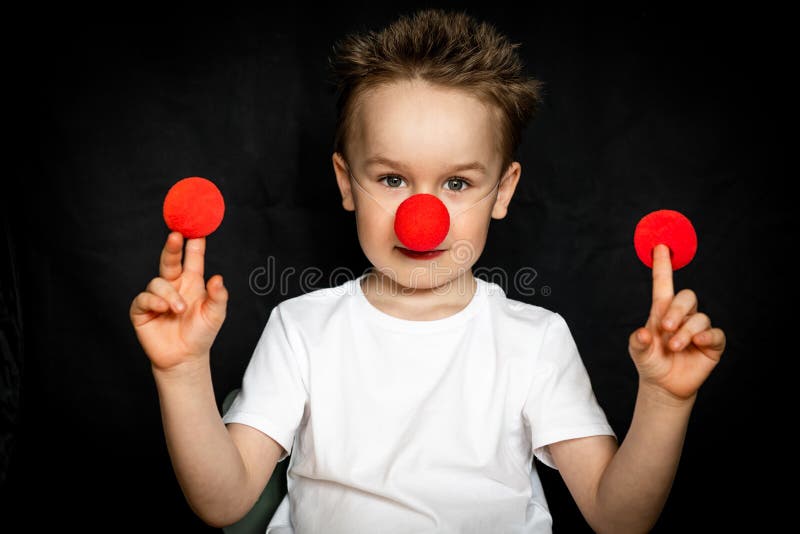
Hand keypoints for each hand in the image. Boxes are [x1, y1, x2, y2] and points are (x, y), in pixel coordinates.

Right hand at [130, 232, 228, 370]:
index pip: (193, 258)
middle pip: (170, 259)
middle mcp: (174, 285)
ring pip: (157, 282)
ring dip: (169, 294)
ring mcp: (157, 296)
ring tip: (178, 309)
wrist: (184, 358)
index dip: (194, 243)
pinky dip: (154, 301)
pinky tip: (164, 309)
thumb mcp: (216, 315)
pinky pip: (144, 298)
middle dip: (172, 247)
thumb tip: (218, 278)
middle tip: (176, 236)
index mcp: (192, 282)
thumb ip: (218, 296)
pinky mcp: (143, 309)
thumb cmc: (201, 334)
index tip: (196, 227)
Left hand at [628, 244, 725, 401]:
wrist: (664, 385)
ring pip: (700, 317)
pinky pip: (715, 333)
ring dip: (686, 331)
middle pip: (687, 297)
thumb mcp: (638, 352)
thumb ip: (637, 341)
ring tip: (674, 346)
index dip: (662, 266)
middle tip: (666, 328)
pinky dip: (706, 336)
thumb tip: (643, 333)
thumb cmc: (650, 361)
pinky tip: (698, 343)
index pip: (663, 284)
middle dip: (677, 310)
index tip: (660, 246)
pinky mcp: (712, 344)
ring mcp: (698, 329)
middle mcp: (681, 316)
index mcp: (661, 312)